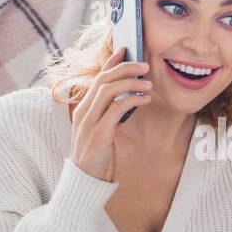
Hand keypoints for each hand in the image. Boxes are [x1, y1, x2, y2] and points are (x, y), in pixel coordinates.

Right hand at [69, 46, 150, 181]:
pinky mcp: (99, 134)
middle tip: (145, 65)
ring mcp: (89, 122)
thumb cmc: (97, 157)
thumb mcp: (101, 131)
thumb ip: (109, 114)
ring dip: (131, 83)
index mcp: (83, 109)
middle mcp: (83, 112)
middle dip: (125, 68)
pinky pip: (117, 109)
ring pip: (108, 90)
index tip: (124, 50)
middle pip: (103, 79)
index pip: (97, 78)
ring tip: (148, 83)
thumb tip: (129, 98)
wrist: (85, 181)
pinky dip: (132, 100)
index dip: (111, 62)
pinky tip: (145, 100)